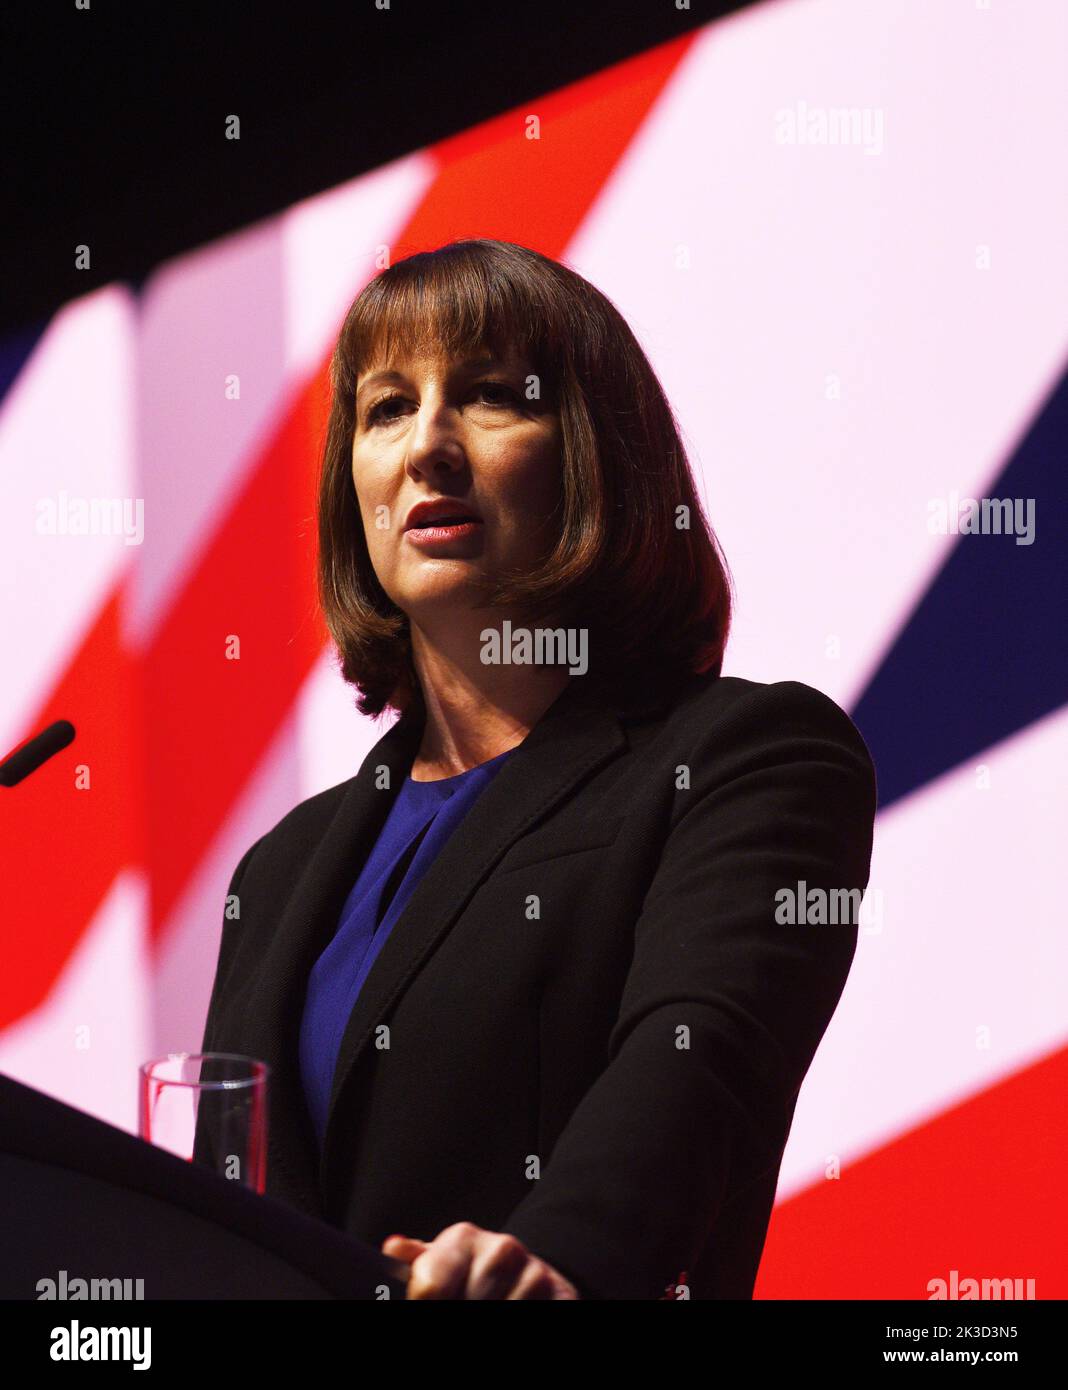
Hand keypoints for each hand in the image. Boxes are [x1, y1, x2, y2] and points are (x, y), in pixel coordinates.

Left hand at [382, 1221, 580, 1299]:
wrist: (525, 1276)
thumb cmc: (471, 1274)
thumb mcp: (440, 1263)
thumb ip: (416, 1262)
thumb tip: (394, 1247)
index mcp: (463, 1238)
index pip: (431, 1285)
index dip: (423, 1303)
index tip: (425, 1306)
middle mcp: (501, 1249)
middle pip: (468, 1303)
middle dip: (460, 1311)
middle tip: (462, 1308)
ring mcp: (534, 1272)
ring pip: (501, 1311)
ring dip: (492, 1314)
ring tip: (486, 1308)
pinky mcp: (561, 1294)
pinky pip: (535, 1315)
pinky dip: (520, 1319)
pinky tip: (507, 1310)